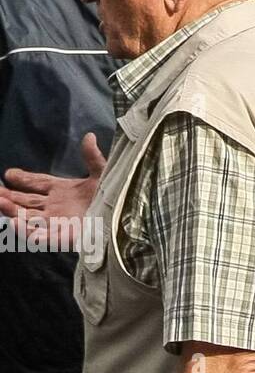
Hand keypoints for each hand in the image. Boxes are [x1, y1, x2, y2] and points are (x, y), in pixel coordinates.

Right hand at [0, 133, 105, 250]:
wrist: (126, 216)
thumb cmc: (116, 196)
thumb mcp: (104, 173)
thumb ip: (93, 157)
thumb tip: (89, 135)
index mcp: (65, 190)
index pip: (39, 183)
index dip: (24, 178)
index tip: (8, 173)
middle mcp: (57, 207)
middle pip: (26, 201)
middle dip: (9, 196)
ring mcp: (57, 222)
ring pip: (27, 216)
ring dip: (11, 210)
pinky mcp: (62, 236)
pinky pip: (39, 235)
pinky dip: (25, 230)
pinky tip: (13, 221)